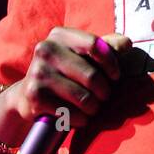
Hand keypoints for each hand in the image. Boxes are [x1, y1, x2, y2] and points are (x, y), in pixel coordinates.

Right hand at [9, 28, 132, 125]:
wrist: (27, 96)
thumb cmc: (64, 73)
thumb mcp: (81, 56)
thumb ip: (105, 47)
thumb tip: (126, 43)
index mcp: (59, 35)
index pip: (94, 45)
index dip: (111, 63)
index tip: (115, 76)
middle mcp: (45, 49)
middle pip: (92, 75)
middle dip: (104, 92)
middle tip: (103, 97)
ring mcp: (38, 72)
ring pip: (84, 97)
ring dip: (94, 108)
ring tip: (92, 107)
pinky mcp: (35, 96)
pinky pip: (71, 113)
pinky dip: (81, 119)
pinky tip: (78, 116)